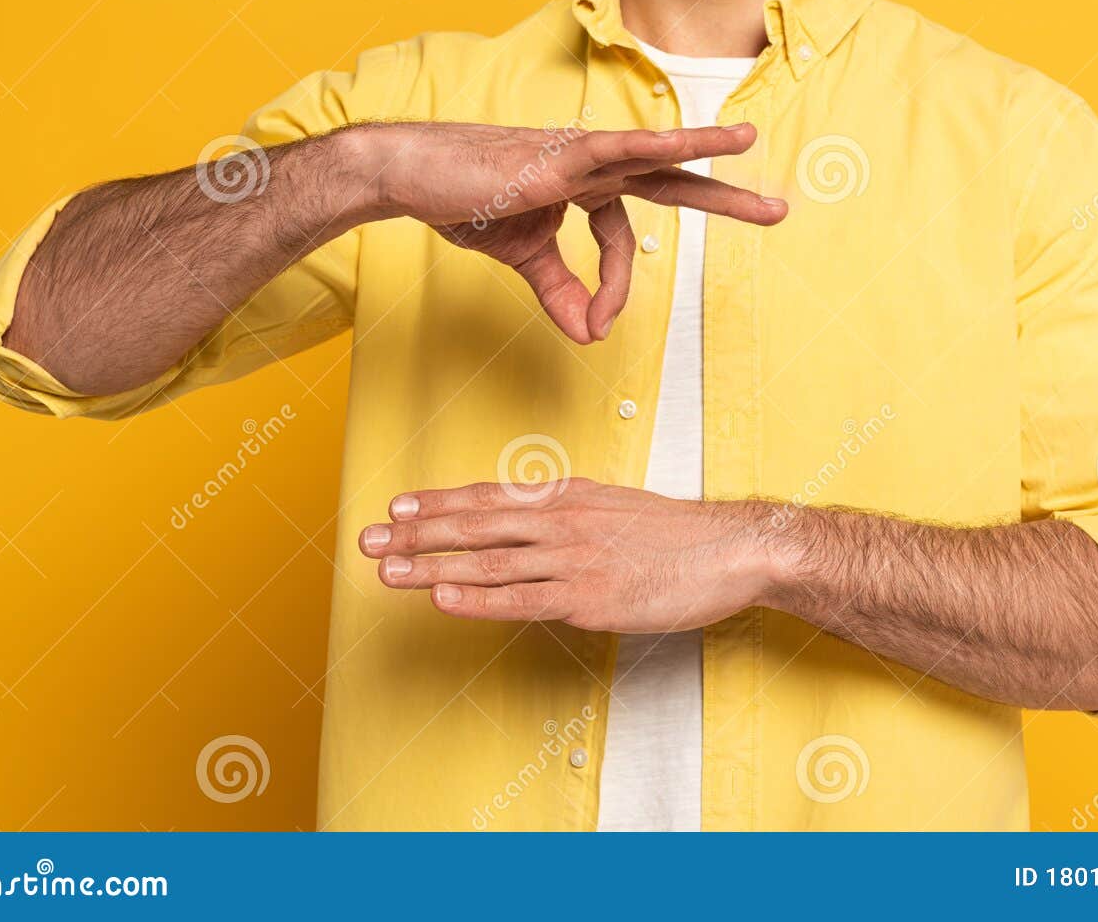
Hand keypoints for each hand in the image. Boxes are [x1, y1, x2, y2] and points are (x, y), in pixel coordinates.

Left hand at [358, 479, 779, 630]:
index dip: (437, 503)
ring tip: (386, 570)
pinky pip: (520, 600)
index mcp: (566, 497)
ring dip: (430, 567)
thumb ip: (568, 514)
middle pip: (474, 527)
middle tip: (367, 540)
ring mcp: (572, 560)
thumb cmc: (675, 534)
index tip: (395, 506)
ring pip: (487, 563)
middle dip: (415, 533)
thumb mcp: (613, 506)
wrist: (730, 549)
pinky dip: (476, 599)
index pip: (488, 498)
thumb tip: (530, 524)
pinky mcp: (588, 599)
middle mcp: (561, 522)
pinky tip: (442, 599)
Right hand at [365, 121, 786, 343]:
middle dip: (723, 197)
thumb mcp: (522, 255)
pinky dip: (655, 145)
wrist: (411, 177)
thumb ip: (560, 291)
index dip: (613, 287)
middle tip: (776, 211)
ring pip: (654, 154)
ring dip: (704, 152)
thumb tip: (590, 334)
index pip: (618, 239)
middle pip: (668, 181)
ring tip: (749, 144)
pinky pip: (617, 148)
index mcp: (583, 186)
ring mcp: (576, 156)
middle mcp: (590, 165)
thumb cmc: (462, 202)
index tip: (595, 323)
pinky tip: (688, 141)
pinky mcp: (559, 156)